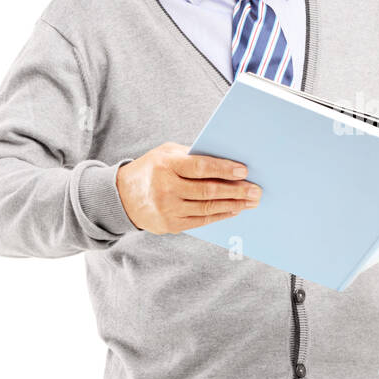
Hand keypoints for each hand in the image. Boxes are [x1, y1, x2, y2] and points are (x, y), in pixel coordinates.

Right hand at [115, 142, 262, 234]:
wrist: (122, 195)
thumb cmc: (152, 168)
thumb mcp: (166, 153)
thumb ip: (192, 155)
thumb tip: (227, 160)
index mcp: (166, 165)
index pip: (200, 167)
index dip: (224, 169)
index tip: (244, 170)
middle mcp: (166, 188)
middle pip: (208, 191)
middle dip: (236, 191)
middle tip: (256, 190)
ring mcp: (168, 209)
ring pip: (208, 208)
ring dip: (233, 205)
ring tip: (251, 202)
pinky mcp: (170, 225)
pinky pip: (201, 221)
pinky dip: (220, 215)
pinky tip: (234, 210)